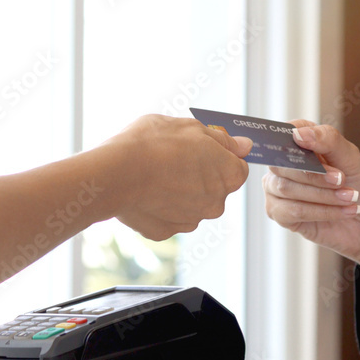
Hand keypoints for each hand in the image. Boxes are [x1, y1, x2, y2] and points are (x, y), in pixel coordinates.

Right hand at [101, 114, 251, 239]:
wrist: (116, 172)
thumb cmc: (154, 144)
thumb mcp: (192, 127)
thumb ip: (222, 140)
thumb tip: (244, 146)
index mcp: (229, 176)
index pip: (237, 166)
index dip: (220, 155)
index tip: (202, 149)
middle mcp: (217, 203)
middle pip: (215, 187)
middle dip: (200, 174)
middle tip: (174, 159)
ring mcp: (191, 219)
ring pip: (191, 203)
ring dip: (180, 191)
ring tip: (155, 174)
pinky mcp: (166, 231)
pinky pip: (168, 216)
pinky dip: (160, 206)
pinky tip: (146, 192)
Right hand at [263, 121, 359, 306]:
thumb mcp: (352, 158)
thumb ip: (328, 140)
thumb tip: (299, 133)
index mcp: (300, 143)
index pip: (286, 132)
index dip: (295, 138)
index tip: (309, 144)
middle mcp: (285, 165)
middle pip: (281, 164)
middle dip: (315, 174)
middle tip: (342, 179)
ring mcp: (279, 190)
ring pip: (286, 188)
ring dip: (323, 195)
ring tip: (350, 197)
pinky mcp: (282, 215)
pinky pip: (291, 212)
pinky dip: (321, 211)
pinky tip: (343, 211)